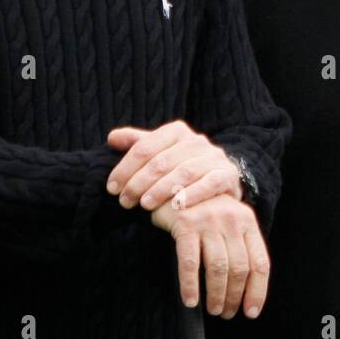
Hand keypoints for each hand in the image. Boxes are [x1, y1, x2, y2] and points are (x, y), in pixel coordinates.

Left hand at [107, 121, 241, 212]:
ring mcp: (214, 157)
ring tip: (144, 205)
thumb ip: (138, 143)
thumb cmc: (182, 166)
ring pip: (183, 172)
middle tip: (124, 202)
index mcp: (177, 131)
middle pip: (161, 161)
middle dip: (139, 183)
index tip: (112, 188)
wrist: (221, 178)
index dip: (125, 168)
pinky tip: (175, 207)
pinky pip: (209, 184)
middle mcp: (197, 141)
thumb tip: (112, 138)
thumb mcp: (160, 152)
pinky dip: (192, 194)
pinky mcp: (227, 175)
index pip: (145, 147)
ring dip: (161, 190)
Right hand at [151, 193, 268, 318]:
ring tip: (212, 310)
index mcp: (247, 221)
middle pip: (240, 268)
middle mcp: (232, 220)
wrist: (174, 182)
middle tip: (225, 313)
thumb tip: (244, 288)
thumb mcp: (227, 221)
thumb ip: (238, 244)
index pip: (260, 262)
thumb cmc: (203, 210)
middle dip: (234, 296)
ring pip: (218, 267)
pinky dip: (190, 285)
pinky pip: (190, 262)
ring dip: (216, 294)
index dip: (257, 291)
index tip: (250, 312)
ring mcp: (209, 221)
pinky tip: (190, 300)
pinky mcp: (186, 223)